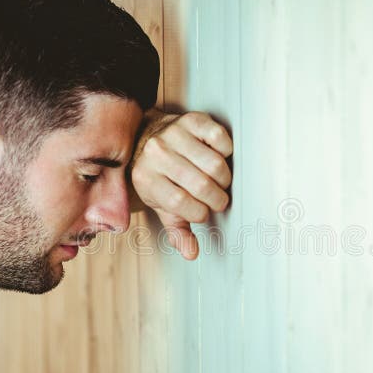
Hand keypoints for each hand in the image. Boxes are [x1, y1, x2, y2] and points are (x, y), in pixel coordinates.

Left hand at [130, 110, 232, 259]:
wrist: (148, 136)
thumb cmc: (159, 175)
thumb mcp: (162, 204)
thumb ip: (177, 229)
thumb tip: (191, 252)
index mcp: (146, 178)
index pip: (180, 202)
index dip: (199, 212)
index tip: (203, 212)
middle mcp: (156, 154)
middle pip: (201, 185)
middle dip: (216, 198)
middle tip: (217, 199)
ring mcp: (174, 134)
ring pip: (215, 164)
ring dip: (224, 179)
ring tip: (219, 181)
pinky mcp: (192, 120)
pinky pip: (220, 138)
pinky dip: (226, 152)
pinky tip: (218, 157)